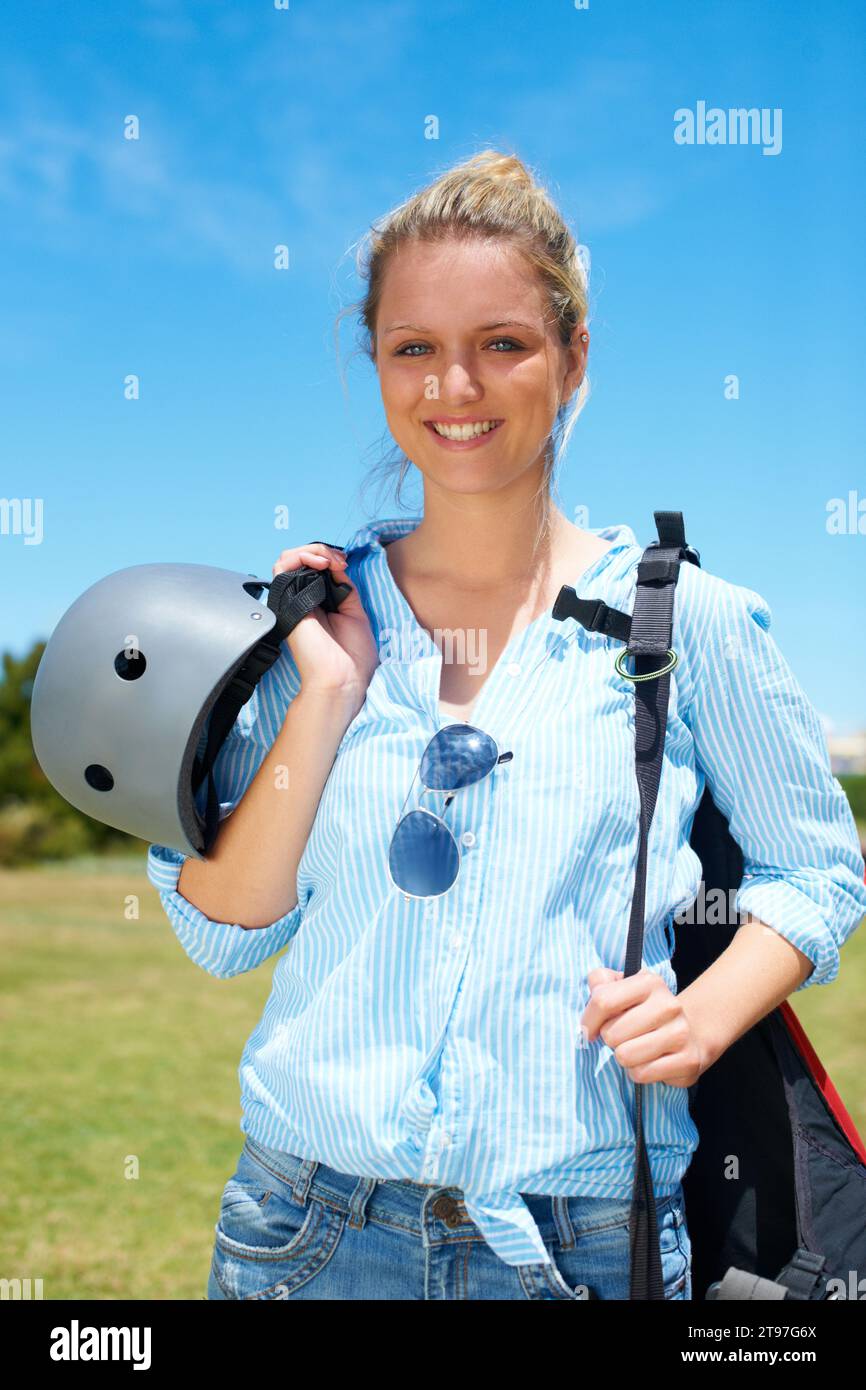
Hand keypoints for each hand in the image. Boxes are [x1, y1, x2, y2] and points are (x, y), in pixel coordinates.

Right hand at [272, 542, 378, 702]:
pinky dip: (303, 555)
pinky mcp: (284, 600)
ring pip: (289, 558)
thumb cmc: (352, 656)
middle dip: (323, 551)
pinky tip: (322, 563)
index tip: (345, 564)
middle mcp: (301, 600)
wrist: (342, 677)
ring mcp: (292, 599)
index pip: (314, 568)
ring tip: (331, 561)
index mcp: (318, 604)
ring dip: (313, 551)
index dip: (329, 558)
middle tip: (341, 562)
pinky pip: (282, 566)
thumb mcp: (354, 611)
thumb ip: (344, 587)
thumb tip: (337, 565)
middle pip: (301, 560)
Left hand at [579, 966, 709, 1087]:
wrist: (690, 1033)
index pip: (602, 1001)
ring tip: (635, 1049)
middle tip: (622, 1037)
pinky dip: (638, 1072)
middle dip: (610, 1039)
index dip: (589, 1020)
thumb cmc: (644, 1011)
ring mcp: (680, 1033)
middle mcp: (668, 1005)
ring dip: (623, 1057)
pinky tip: (649, 1061)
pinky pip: (642, 1074)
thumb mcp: (623, 988)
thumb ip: (601, 982)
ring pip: (625, 1056)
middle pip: (611, 1034)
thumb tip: (594, 989)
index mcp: (650, 982)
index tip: (591, 1029)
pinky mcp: (688, 1061)